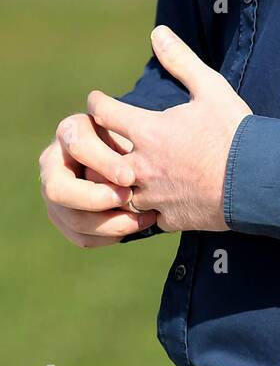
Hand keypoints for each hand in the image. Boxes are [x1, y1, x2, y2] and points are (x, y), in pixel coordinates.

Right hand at [39, 115, 156, 247]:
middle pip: (58, 189)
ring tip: (141, 220)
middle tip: (128, 198)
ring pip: (70, 217)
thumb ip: (131, 140)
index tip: (130, 177)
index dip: (104, 163)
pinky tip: (132, 228)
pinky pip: (79, 236)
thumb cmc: (133, 136)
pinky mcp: (61, 216)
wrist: (129, 151)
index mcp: (71, 131)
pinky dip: (107, 237)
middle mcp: (53, 161)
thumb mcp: (134, 129)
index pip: (79, 146)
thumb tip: (131, 176)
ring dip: (107, 224)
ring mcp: (53, 191)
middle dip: (95, 198)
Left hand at [86, 26, 250, 233]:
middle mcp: (142, 166)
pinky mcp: (166, 218)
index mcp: (149, 131)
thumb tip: (158, 32)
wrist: (257, 179)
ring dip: (110, 180)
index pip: (105, 114)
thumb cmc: (234, 130)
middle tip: (93, 138)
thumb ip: (181, 61)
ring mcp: (152, 196)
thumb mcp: (211, 88)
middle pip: (98, 157)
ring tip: (112, 171)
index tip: (97, 99)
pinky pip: (139, 217)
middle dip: (92, 145)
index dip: (98, 103)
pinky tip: (140, 201)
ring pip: (113, 192)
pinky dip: (136, 208)